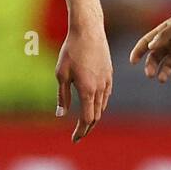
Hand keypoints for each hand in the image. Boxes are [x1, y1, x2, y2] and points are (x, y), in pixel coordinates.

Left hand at [55, 21, 111, 142]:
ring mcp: (107, 80)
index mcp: (88, 90)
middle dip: (87, 127)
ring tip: (86, 123)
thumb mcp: (61, 74)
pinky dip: (101, 104)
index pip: (87, 119)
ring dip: (95, 116)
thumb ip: (63, 96)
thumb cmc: (71, 50)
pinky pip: (107, 94)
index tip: (74, 139)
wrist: (88, 30)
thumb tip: (61, 114)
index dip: (81, 131)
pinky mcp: (109, 73)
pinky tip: (95, 104)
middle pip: (96, 115)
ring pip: (103, 105)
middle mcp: (100, 88)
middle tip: (79, 135)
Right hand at [129, 3, 170, 84]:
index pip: (146, 42)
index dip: (138, 51)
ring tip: (163, 79)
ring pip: (167, 66)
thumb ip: (165, 34)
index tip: (133, 61)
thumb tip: (150, 47)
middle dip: (151, 66)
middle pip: (155, 58)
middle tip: (150, 74)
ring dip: (163, 73)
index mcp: (165, 32)